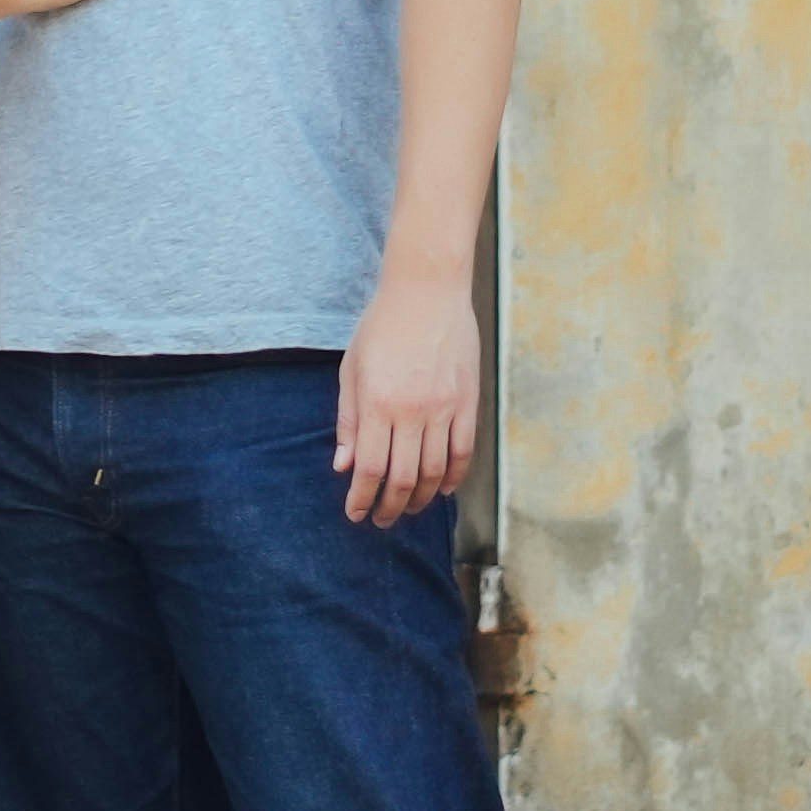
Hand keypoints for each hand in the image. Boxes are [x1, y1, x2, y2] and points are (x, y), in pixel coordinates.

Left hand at [332, 274, 477, 529]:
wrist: (427, 291)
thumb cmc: (382, 327)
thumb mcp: (352, 369)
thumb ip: (348, 420)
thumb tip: (343, 467)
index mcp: (377, 404)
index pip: (369, 469)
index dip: (361, 499)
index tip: (356, 514)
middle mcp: (411, 411)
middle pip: (403, 478)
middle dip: (390, 507)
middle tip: (382, 520)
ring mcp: (443, 408)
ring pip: (435, 472)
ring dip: (420, 498)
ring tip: (408, 508)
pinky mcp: (467, 402)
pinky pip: (463, 452)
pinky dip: (453, 478)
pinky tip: (441, 490)